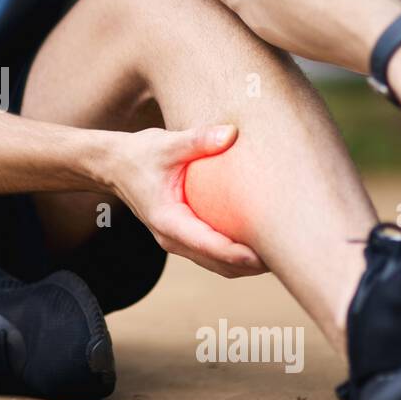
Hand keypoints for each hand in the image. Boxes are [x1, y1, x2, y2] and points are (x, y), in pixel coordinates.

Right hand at [108, 125, 266, 277]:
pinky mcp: (182, 237)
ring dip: (246, 265)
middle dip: (251, 266)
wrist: (113, 167)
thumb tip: (232, 133)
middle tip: (288, 257)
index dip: (238, 254)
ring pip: (217, 264)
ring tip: (281, 254)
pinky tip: (260, 240)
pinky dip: (235, 253)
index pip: (209, 245)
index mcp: (167, 221)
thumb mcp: (166, 144)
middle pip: (218, 265)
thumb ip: (199, 140)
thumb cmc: (140, 154)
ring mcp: (176, 241)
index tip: (267, 255)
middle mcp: (171, 238)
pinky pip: (212, 254)